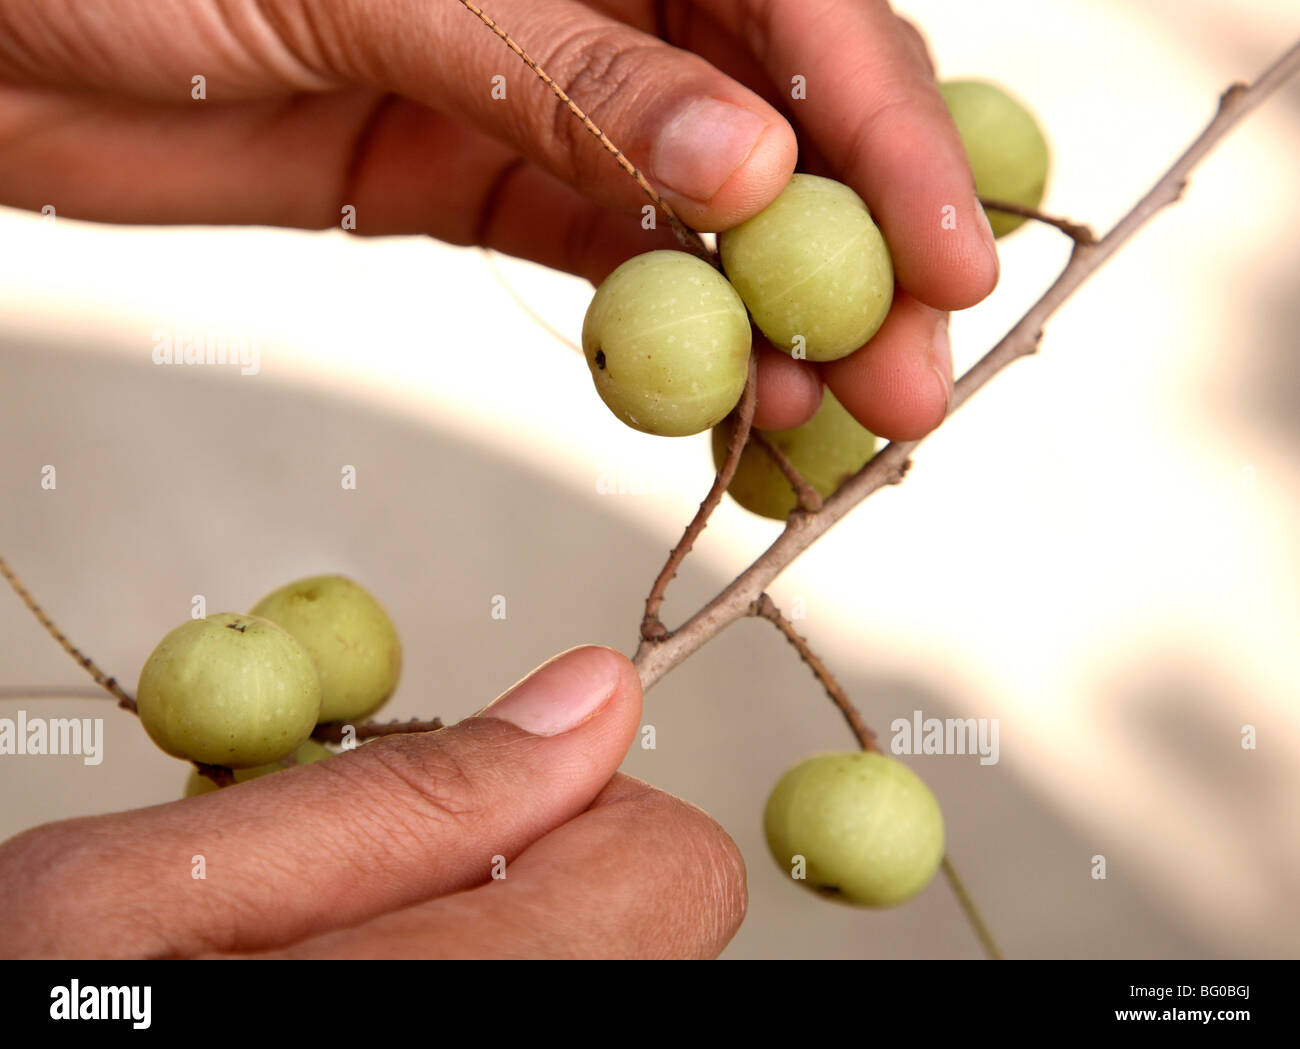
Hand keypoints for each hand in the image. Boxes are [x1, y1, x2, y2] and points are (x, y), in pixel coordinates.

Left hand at [0, 0, 994, 438]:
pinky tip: (726, 400)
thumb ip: (563, 72)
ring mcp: (546, 90)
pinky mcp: (484, 176)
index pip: (795, 7)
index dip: (887, 135)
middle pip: (782, 120)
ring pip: (710, 210)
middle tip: (908, 382)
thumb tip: (742, 159)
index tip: (946, 256)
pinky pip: (615, 264)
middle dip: (858, 256)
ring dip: (778, 319)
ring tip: (827, 419)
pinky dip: (676, 337)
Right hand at [0, 646, 745, 958]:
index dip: (562, 799)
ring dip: (503, 925)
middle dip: (534, 861)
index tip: (460, 803)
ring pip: (607, 958)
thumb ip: (390, 798)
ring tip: (355, 950)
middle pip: (658, 918)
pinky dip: (481, 968)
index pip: (674, 868)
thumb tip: (587, 698)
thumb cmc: (26, 1024)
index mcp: (456, 1009)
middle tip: (385, 890)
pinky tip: (375, 979)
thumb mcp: (143, 896)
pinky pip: (553, 991)